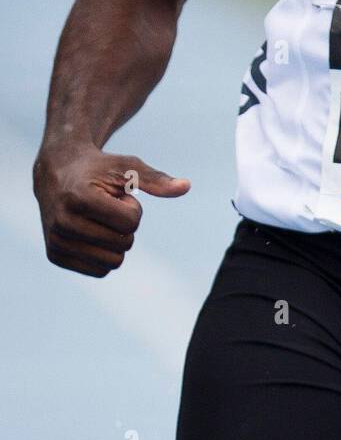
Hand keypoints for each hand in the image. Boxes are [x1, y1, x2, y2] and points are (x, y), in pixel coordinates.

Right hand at [33, 143, 189, 277]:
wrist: (57, 173)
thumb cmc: (99, 169)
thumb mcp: (127, 168)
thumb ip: (156, 180)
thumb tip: (186, 186)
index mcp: (80, 198)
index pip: (130, 223)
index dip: (133, 208)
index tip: (117, 195)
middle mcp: (63, 222)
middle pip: (123, 244)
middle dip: (125, 226)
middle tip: (107, 207)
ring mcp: (56, 241)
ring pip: (113, 263)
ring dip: (115, 242)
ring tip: (99, 219)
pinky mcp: (54, 256)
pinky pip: (99, 271)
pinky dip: (104, 254)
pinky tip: (91, 232)